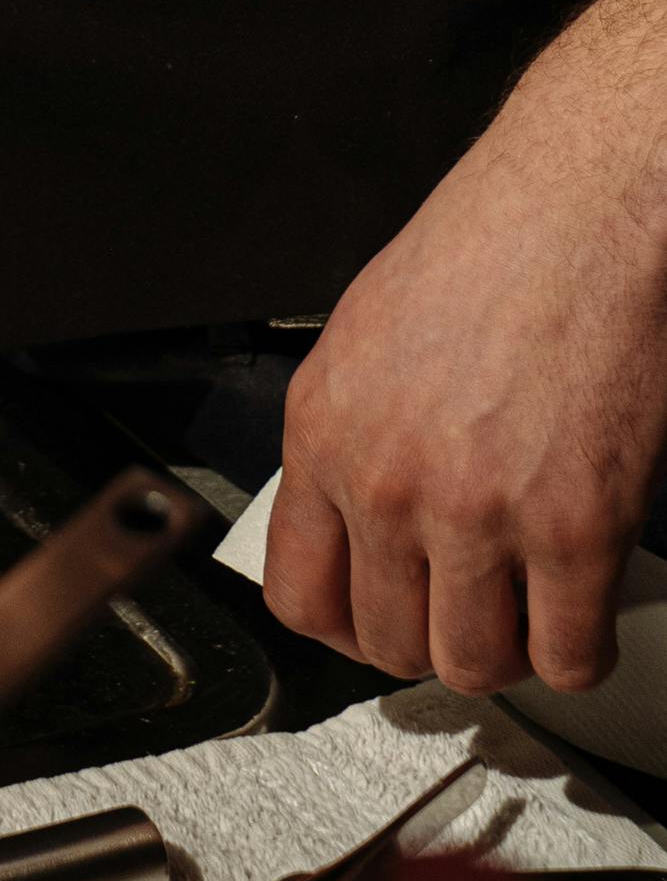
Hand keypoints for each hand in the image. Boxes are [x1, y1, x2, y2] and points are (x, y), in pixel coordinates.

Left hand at [267, 34, 666, 692]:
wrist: (571, 215)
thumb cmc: (480, 257)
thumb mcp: (362, 344)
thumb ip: (348, 445)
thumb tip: (354, 533)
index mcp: (323, 433)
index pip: (300, 596)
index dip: (345, 628)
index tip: (376, 623)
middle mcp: (387, 483)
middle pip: (390, 644)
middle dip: (431, 636)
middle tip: (468, 603)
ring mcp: (479, 514)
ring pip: (473, 666)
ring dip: (503, 650)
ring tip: (524, 603)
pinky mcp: (574, 530)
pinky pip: (567, 657)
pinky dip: (577, 649)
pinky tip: (579, 606)